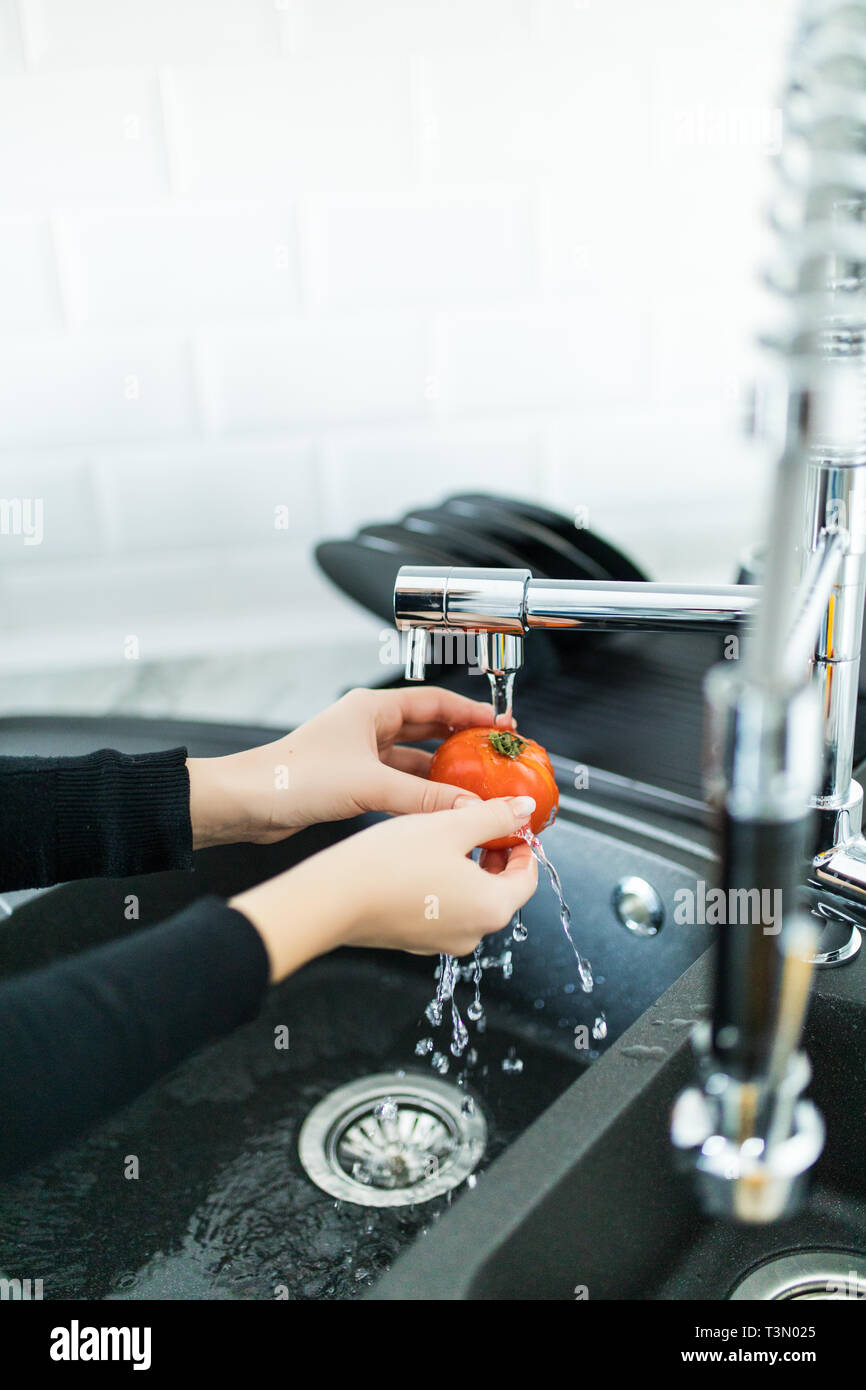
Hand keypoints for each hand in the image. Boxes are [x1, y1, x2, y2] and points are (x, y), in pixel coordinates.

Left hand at [187, 686, 515, 848]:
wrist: (248, 803)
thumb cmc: (294, 777)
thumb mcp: (369, 785)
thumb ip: (423, 797)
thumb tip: (468, 807)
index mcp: (370, 709)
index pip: (434, 701)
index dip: (470, 711)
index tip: (500, 724)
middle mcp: (366, 727)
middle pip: (427, 727)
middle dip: (461, 740)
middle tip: (493, 754)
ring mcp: (359, 755)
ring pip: (413, 759)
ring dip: (441, 771)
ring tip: (474, 783)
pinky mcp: (351, 782)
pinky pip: (397, 783)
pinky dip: (419, 793)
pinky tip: (438, 806)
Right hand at [230, 795, 537, 981]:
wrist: (331, 899)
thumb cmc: (390, 862)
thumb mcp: (449, 826)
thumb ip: (494, 816)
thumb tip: (525, 809)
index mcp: (493, 908)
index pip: (527, 877)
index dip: (522, 845)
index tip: (510, 823)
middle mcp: (473, 934)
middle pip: (500, 890)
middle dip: (493, 855)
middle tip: (479, 823)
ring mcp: (441, 942)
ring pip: (469, 900)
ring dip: (466, 868)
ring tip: (445, 835)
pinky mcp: (414, 940)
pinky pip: (441, 910)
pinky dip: (441, 885)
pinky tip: (419, 859)